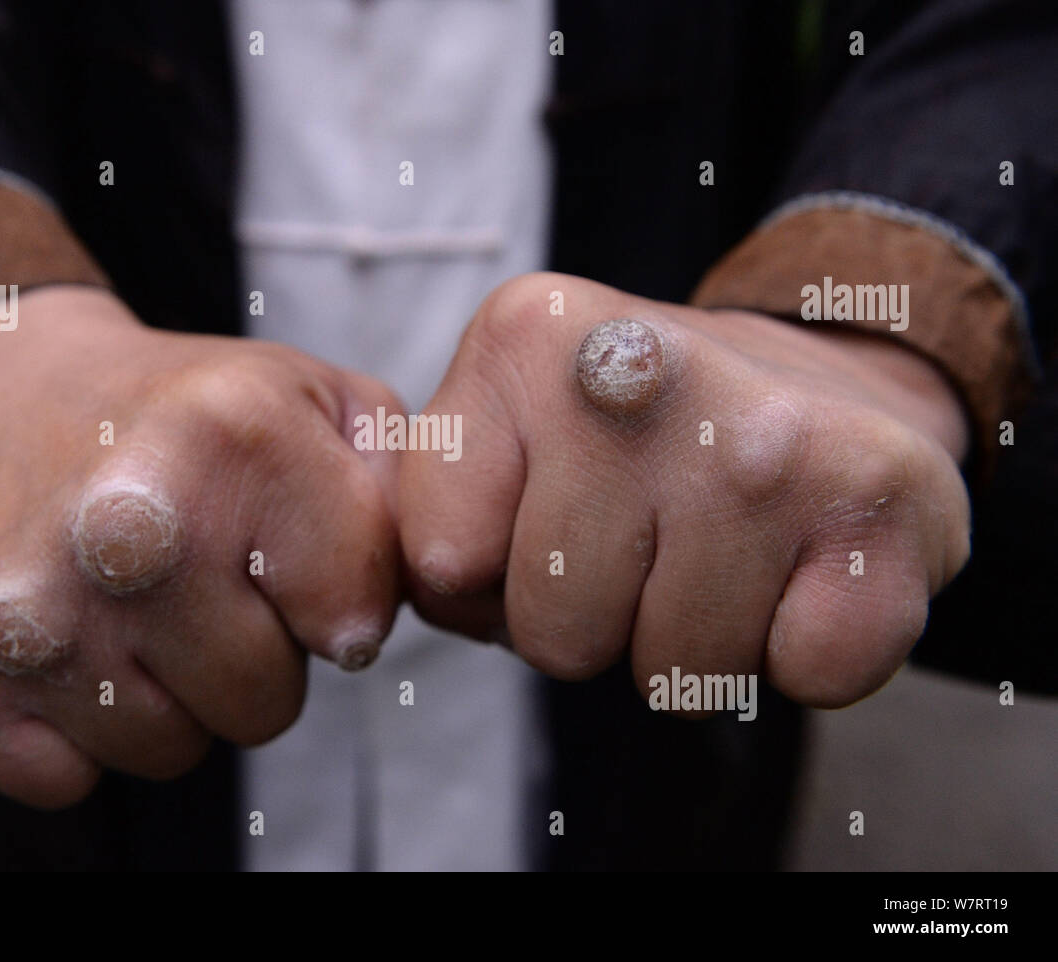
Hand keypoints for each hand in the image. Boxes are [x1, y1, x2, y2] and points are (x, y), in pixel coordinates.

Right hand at [0, 286, 401, 805]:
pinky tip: (68, 634)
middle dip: (250, 653)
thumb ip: (411, 489)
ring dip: (165, 690)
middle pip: (263, 708)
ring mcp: (25, 610)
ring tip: (130, 596)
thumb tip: (441, 588)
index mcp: (234, 436)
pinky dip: (75, 727)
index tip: (287, 551)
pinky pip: (69, 780)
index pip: (357, 631)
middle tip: (198, 571)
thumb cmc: (190, 412)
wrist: (9, 391)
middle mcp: (124, 528)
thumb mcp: (323, 402)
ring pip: (168, 751)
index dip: (335, 600)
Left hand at [398, 273, 970, 707]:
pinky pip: (807, 677)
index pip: (439, 566)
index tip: (545, 529)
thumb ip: (440, 505)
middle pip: (555, 637)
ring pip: (674, 677)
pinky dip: (806, 654)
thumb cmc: (649, 436)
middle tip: (652, 542)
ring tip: (726, 551)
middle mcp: (637, 373)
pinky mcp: (876, 501)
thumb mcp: (511, 424)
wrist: (833, 382)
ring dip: (696, 643)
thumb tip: (439, 587)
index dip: (490, 584)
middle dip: (598, 623)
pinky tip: (807, 570)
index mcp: (524, 339)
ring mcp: (763, 438)